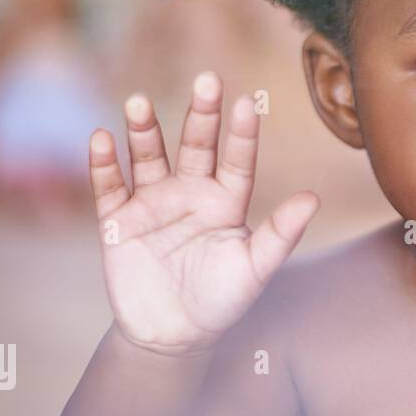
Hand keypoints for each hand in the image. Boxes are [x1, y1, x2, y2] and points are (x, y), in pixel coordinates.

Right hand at [88, 71, 318, 355]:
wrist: (172, 335)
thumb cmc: (222, 300)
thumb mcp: (255, 269)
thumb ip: (281, 234)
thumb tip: (313, 199)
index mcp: (227, 201)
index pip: (238, 160)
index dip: (242, 134)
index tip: (246, 103)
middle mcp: (191, 192)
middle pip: (196, 146)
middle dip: (201, 114)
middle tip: (207, 79)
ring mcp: (153, 202)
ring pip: (149, 157)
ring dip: (144, 130)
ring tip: (139, 102)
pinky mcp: (118, 221)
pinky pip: (109, 186)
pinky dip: (104, 164)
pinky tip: (102, 139)